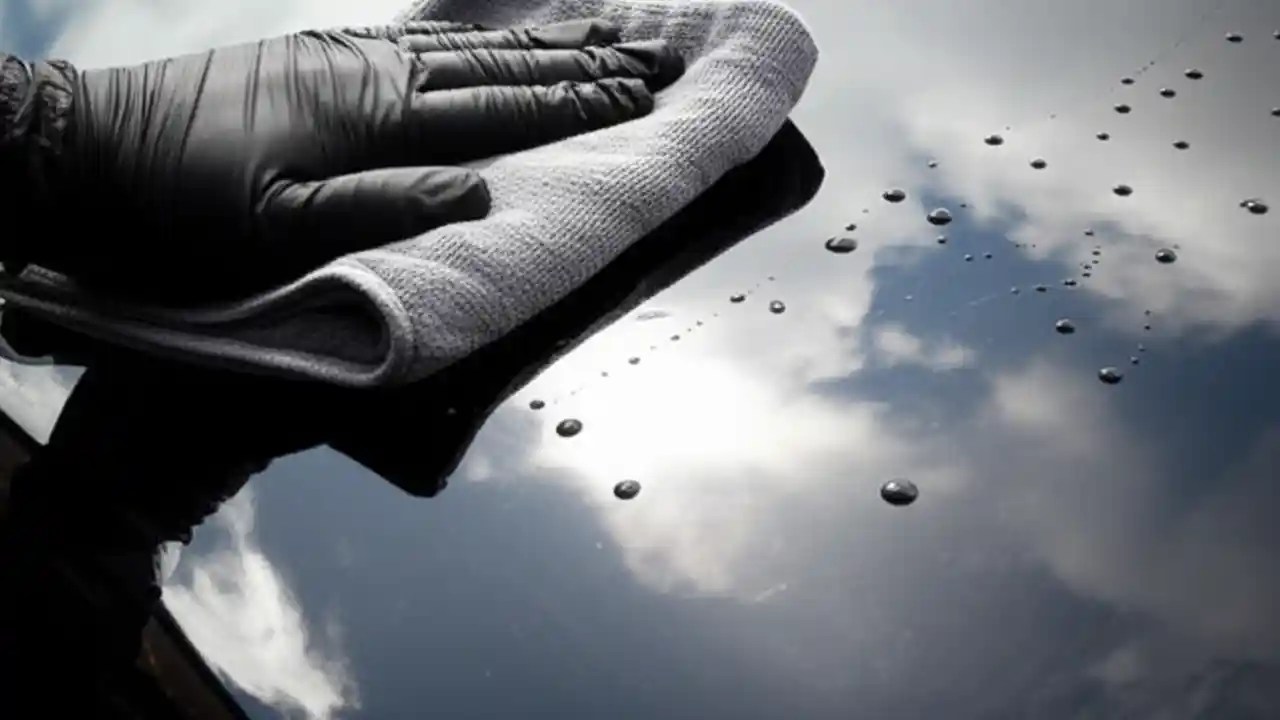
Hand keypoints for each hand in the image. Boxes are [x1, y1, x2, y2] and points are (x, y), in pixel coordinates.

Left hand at [0, 20, 682, 301]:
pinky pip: (421, 41)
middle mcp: (373, 76)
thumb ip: (386, 208)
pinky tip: (495, 40)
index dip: (576, 107)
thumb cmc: (183, 207)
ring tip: (601, 32)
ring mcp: (346, 59)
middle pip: (499, 66)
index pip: (501, 112)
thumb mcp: (281, 229)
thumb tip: (482, 196)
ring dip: (540, 43)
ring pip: (466, 47)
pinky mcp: (319, 56)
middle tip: (653, 56)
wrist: (88, 148)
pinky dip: (476, 38)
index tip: (643, 99)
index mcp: (375, 120)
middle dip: (582, 64)